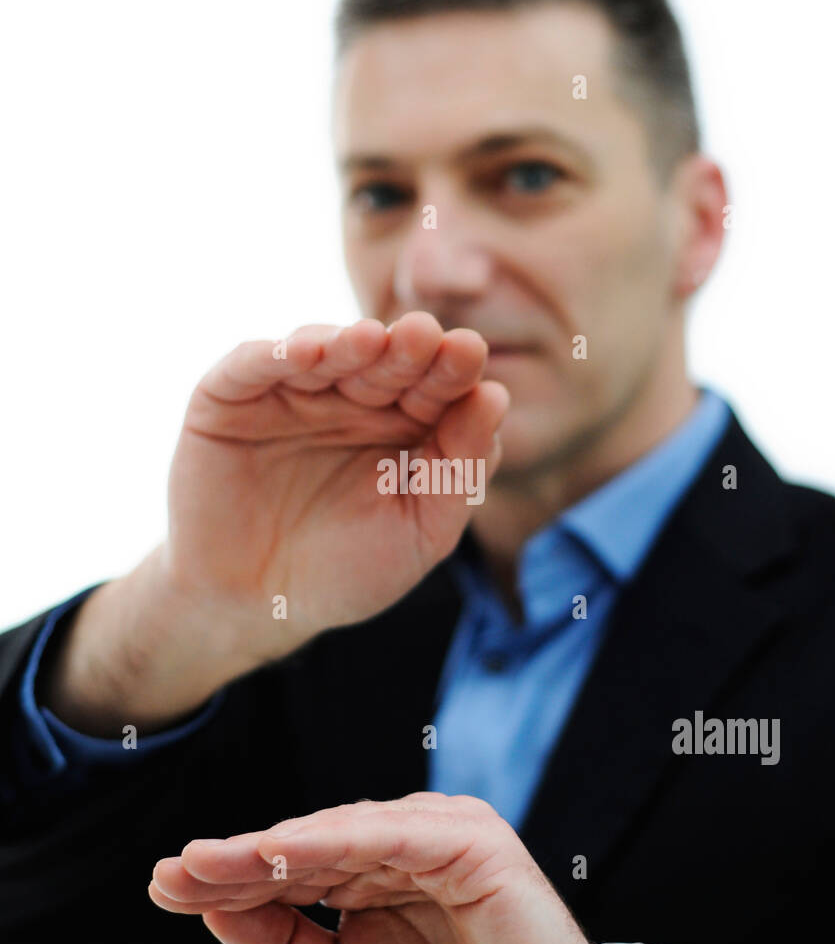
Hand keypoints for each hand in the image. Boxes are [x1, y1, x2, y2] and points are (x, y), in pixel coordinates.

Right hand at [40, 314, 507, 731]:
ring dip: (348, 343)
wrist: (254, 608)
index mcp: (406, 423)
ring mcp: (291, 392)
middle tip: (426, 335)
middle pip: (386, 361)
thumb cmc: (345, 572)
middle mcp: (351, 397)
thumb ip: (460, 472)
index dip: (453, 370)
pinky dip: (276, 354)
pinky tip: (307, 353)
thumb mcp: (420, 533)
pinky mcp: (229, 398)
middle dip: (407, 348)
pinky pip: (252, 365)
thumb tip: (495, 397)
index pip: (437, 386)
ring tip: (372, 340)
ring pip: (324, 352)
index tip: (470, 355)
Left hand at [149, 794, 647, 943]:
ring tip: (205, 865)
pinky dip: (329, 841)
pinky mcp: (470, 839)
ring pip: (337, 833)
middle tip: (171, 875)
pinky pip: (388, 835)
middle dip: (234, 861)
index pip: (292, 867)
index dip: (229, 877)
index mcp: (379, 870)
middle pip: (304, 844)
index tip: (165, 889)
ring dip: (268, 849)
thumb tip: (212, 911)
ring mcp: (439, 832)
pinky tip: (274, 854)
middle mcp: (406, 840)